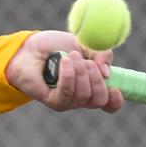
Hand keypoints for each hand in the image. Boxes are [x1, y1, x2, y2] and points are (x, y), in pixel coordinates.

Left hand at [5, 30, 123, 112]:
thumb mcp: (84, 44)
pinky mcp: (53, 101)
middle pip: (99, 100)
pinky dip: (68, 75)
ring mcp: (67, 101)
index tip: (115, 87)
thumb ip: (101, 54)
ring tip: (70, 56)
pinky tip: (64, 61)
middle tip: (88, 62)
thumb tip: (106, 73)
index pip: (109, 103)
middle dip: (96, 79)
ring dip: (80, 72)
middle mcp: (81, 96)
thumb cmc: (55, 46)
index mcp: (92, 85)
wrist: (30, 47)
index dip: (115, 99)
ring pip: (84, 95)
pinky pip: (66, 93)